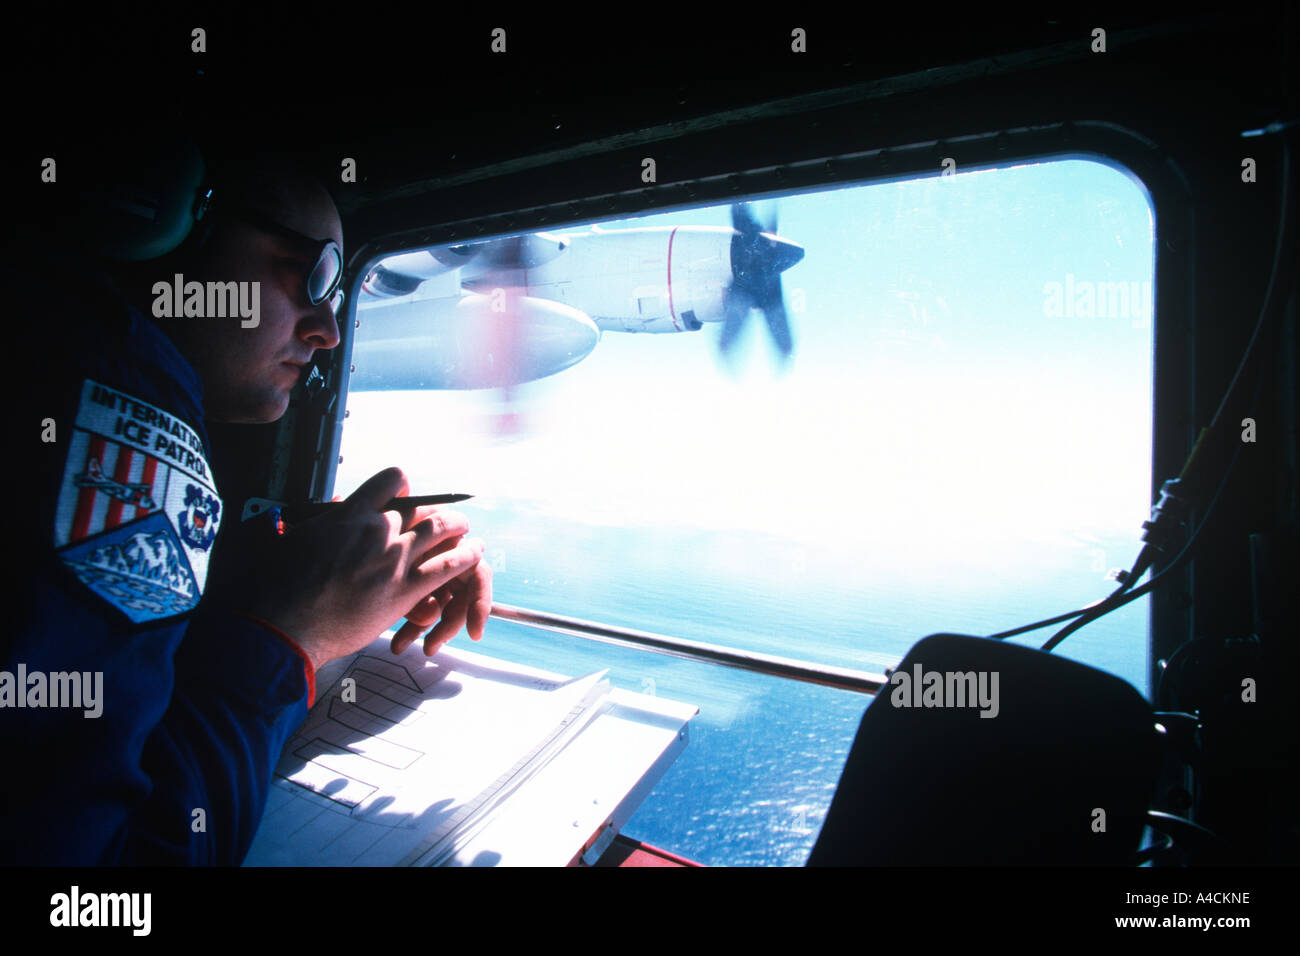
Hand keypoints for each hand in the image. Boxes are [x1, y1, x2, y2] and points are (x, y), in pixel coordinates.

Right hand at [228, 467, 489, 670]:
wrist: (285, 624)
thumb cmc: (279, 586)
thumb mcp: (294, 538)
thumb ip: (319, 522)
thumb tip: (327, 509)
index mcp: (348, 515)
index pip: (390, 482)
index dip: (403, 485)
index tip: (406, 493)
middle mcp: (376, 530)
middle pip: (420, 508)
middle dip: (436, 509)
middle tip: (444, 516)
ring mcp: (393, 559)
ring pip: (440, 530)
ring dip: (457, 527)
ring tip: (466, 529)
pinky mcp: (405, 591)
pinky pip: (448, 567)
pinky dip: (466, 557)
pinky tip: (476, 554)